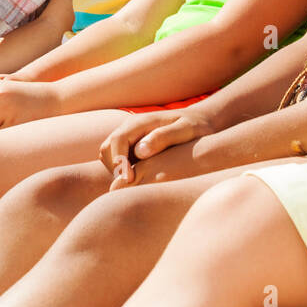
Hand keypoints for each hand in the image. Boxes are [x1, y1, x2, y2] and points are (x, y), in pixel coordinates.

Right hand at [98, 108, 214, 185]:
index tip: (130, 180)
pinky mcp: (130, 145)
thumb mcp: (186, 130)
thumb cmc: (196, 127)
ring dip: (116, 170)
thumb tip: (140, 151)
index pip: (118, 140)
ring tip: (137, 180)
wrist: (199, 122)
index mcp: (141, 122)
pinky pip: (115, 159)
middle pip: (107, 149)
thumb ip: (164, 137)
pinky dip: (121, 170)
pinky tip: (140, 176)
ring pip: (108, 155)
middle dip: (115, 168)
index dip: (119, 161)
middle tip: (133, 184)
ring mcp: (129, 135)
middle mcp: (130, 127)